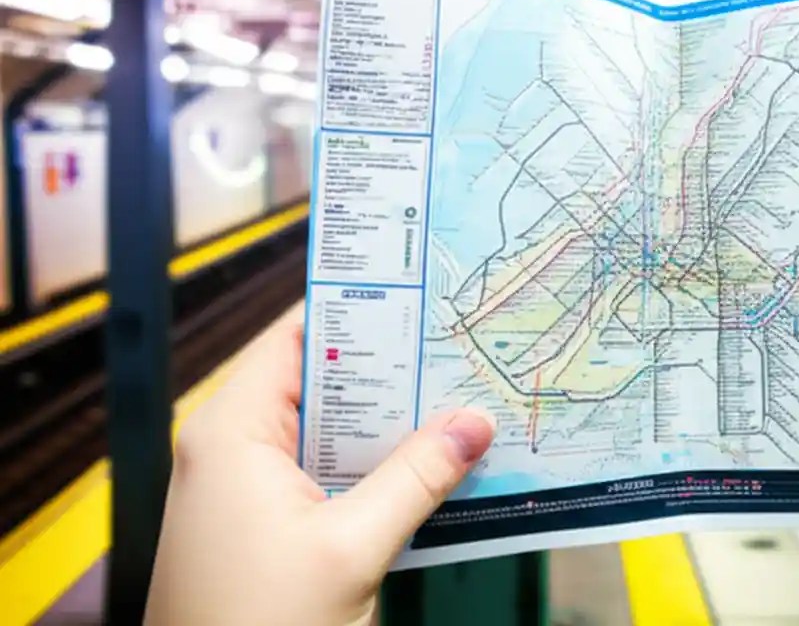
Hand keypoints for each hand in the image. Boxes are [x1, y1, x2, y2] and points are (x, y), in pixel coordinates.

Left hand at [145, 306, 494, 624]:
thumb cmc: (258, 625)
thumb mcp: (351, 547)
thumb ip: (417, 478)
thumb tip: (475, 422)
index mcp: (232, 430)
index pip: (298, 336)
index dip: (360, 310)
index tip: (425, 297)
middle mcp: (232, 446)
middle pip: (320, 380)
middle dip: (392, 369)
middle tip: (460, 351)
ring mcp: (247, 487)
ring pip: (329, 431)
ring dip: (390, 424)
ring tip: (458, 400)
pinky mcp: (265, 523)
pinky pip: (326, 473)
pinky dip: (374, 466)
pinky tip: (429, 465)